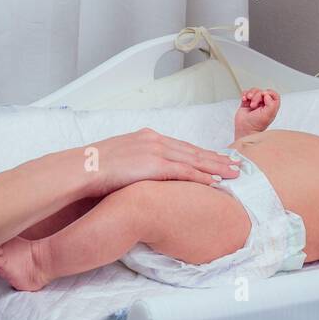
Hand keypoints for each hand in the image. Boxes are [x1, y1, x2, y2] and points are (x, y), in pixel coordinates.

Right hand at [81, 129, 238, 197]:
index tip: (215, 157)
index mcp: (146, 137)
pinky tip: (216, 182)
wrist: (83, 168)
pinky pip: (185, 171)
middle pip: (192, 150)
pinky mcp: (155, 165)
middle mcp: (154, 140)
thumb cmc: (94, 168)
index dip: (200, 153)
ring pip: (194, 159)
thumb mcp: (118, 159)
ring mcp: (156, 151)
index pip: (180, 146)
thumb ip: (134, 162)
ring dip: (216, 166)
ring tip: (234, 172)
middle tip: (235, 163)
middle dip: (215, 158)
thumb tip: (139, 174)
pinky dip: (203, 176)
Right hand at [237, 87, 279, 134]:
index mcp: (271, 107)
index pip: (274, 95)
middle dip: (256, 95)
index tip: (264, 96)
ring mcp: (255, 103)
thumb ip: (271, 104)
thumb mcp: (268, 115)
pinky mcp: (246, 103)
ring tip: (248, 101)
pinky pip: (246, 93)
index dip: (269, 93)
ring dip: (250, 94)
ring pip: (254, 91)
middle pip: (262, 92)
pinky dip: (244, 95)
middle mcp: (263, 105)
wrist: (244, 129)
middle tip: (253, 105)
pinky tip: (244, 100)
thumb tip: (266, 95)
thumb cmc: (256, 125)